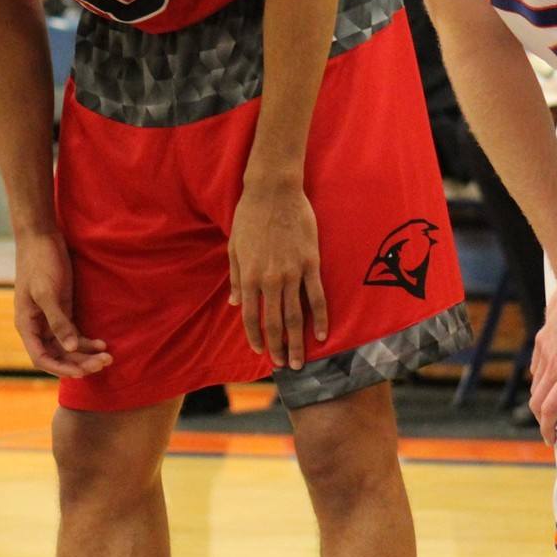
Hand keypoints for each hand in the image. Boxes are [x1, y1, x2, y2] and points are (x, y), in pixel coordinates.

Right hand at [13, 230, 111, 377]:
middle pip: (57, 356)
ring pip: (67, 347)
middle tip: (103, 364)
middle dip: (79, 364)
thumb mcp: (48, 292)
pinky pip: (74, 333)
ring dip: (85, 355)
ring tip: (108, 357)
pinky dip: (87, 341)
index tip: (82, 372)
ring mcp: (50, 319)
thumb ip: (58, 321)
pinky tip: (102, 343)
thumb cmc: (40, 262)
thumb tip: (70, 348)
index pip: (41, 358)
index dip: (61, 369)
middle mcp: (37, 326)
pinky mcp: (62, 309)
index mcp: (27, 324)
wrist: (41, 237)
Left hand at [228, 174, 327, 369]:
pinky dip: (319, 318)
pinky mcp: (311, 263)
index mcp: (250, 276)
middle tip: (285, 365)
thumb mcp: (234, 247)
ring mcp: (292, 272)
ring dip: (298, 341)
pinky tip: (322, 334)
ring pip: (296, 315)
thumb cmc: (249, 216)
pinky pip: (316, 297)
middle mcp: (271, 279)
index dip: (256, 337)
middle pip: (275, 323)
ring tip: (301, 361)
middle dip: (280, 348)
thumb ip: (237, 278)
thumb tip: (237, 304)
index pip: (252, 316)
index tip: (261, 351)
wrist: (273, 191)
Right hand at [528, 276, 556, 445]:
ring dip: (541, 400)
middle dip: (543, 419)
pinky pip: (536, 365)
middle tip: (553, 430)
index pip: (552, 408)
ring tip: (552, 408)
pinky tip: (550, 377)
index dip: (549, 428)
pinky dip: (540, 378)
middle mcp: (554, 364)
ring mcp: (546, 350)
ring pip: (536, 383)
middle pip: (538, 400)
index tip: (553, 440)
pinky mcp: (543, 337)